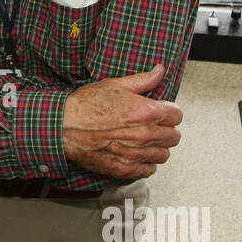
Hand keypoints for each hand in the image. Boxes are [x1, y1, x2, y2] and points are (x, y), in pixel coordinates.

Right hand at [61, 63, 182, 180]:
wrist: (63, 126)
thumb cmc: (86, 105)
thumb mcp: (115, 85)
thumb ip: (143, 80)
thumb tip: (160, 70)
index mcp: (146, 111)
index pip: (177, 115)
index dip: (170, 112)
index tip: (162, 112)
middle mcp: (144, 134)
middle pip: (174, 137)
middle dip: (166, 130)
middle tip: (153, 126)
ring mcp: (135, 153)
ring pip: (164, 155)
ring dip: (158, 148)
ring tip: (145, 141)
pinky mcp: (124, 168)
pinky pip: (149, 170)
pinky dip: (146, 163)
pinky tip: (136, 154)